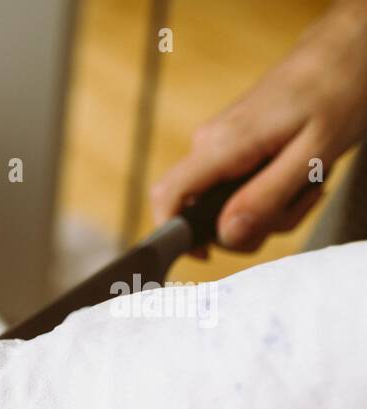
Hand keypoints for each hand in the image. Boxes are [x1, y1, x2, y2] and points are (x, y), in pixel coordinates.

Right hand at [150, 0, 366, 251]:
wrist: (346, 49)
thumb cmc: (338, 90)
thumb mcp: (312, 153)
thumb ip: (266, 197)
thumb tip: (226, 236)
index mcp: (222, 145)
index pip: (167, 197)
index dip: (175, 235)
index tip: (205, 254)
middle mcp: (210, 144)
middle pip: (203, 213)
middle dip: (250, 226)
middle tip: (297, 207)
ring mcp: (220, 145)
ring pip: (226, 204)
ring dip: (268, 210)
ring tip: (308, 186)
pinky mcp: (234, 147)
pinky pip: (238, 187)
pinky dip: (270, 194)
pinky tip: (299, 178)